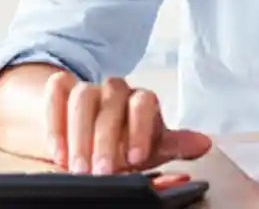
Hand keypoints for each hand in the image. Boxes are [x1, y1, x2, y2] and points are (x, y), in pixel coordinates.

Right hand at [44, 73, 211, 174]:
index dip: (141, 128)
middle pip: (112, 102)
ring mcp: (89, 88)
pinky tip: (56, 149)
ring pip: (82, 96)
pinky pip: (57, 88)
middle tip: (100, 171)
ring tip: (74, 166)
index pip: (145, 101)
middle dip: (105, 140)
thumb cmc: (127, 144)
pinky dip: (54, 117)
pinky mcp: (62, 90)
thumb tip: (205, 144)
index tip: (136, 158)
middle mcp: (117, 90)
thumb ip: (175, 146)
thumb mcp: (152, 149)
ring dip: (77, 133)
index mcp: (143, 101)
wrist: (92, 137)